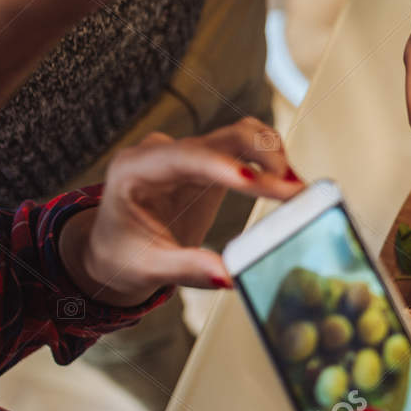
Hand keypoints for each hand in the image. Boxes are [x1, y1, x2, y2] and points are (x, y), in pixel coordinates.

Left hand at [62, 118, 302, 305]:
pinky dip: (269, 159)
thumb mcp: (147, 267)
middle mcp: (163, 153)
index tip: (257, 182)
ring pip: (239, 135)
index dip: (224, 166)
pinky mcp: (209, 162)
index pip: (185, 158)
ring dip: (271, 155)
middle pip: (220, 139)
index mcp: (134, 170)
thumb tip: (230, 275)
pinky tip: (285, 182)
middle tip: (292, 191)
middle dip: (262, 159)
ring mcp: (188, 154)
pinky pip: (245, 147)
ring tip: (295, 187)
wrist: (115, 248)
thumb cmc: (121, 255)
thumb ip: (187, 268)